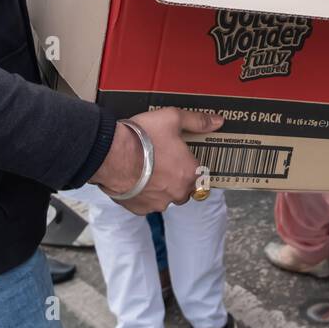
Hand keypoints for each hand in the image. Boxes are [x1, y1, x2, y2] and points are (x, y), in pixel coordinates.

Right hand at [94, 108, 223, 213]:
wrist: (111, 154)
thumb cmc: (143, 137)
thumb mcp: (172, 118)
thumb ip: (197, 121)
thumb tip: (218, 122)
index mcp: (190, 174)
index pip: (200, 175)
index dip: (189, 165)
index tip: (179, 157)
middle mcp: (177, 193)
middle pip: (184, 189)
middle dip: (176, 178)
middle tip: (161, 161)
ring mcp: (158, 203)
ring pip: (165, 197)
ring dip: (159, 187)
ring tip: (145, 169)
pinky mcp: (139, 208)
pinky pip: (146, 203)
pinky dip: (142, 194)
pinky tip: (134, 178)